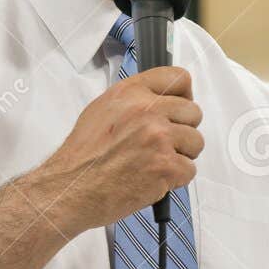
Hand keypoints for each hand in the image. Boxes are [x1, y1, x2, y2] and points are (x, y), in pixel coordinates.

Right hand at [45, 67, 203, 230]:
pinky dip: (175, 179)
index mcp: (131, 93)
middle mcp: (147, 110)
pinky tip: (153, 179)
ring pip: (196, 142)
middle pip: (193, 112)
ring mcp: (158, 137)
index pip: (178, 78)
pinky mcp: (166, 165)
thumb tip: (161, 100)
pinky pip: (189, 169)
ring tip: (155, 163)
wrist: (72, 189)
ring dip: (181, 156)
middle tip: (162, 145)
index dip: (183, 96)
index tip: (178, 109)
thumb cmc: (82, 157)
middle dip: (182, 131)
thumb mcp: (102, 111)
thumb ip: (134, 101)